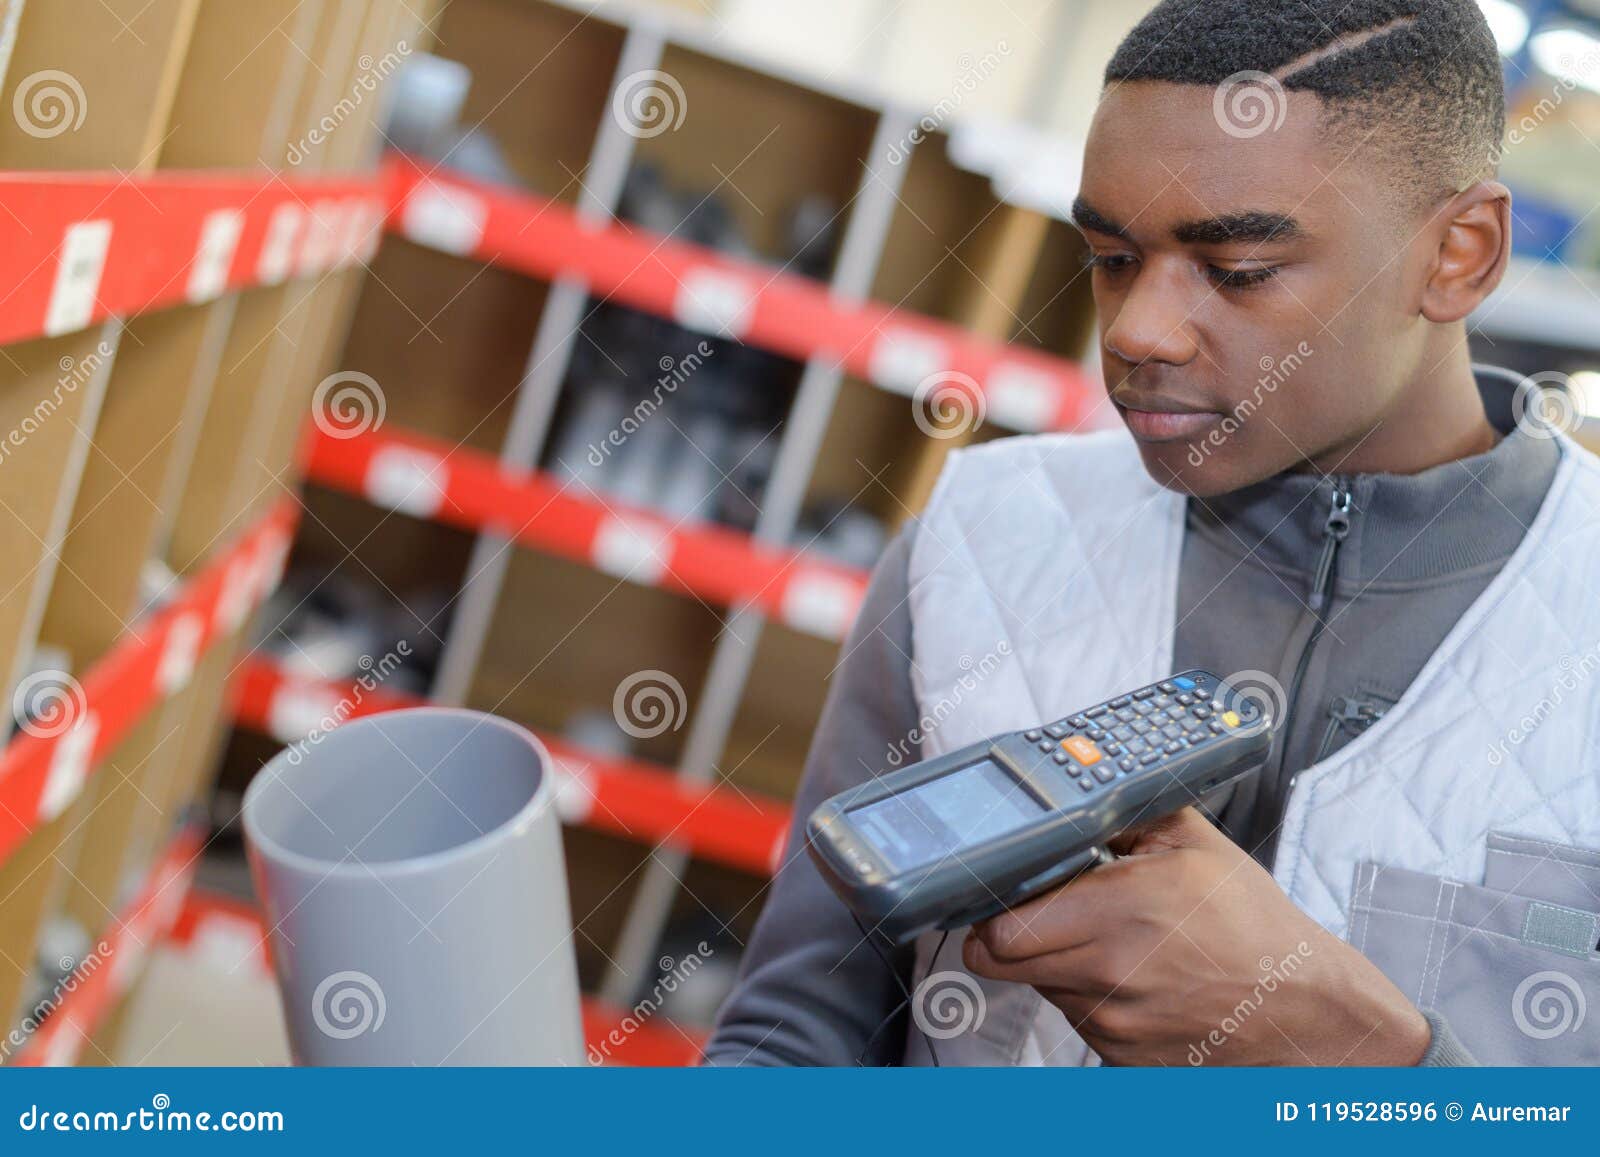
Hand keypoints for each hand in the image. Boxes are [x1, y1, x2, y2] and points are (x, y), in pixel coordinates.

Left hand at [962, 807, 1429, 1065]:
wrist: (1302, 1007)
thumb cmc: (1252, 924)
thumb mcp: (1193, 843)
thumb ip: (1124, 815)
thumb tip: (1071, 800)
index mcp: (1121, 909)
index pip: (1001, 926)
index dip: (994, 905)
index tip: (1006, 890)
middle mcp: (1109, 970)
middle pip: (1000, 960)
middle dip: (1006, 932)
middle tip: (1037, 911)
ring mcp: (1112, 1020)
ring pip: (1036, 985)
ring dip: (1051, 961)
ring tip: (1105, 940)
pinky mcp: (1119, 1055)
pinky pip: (1072, 1016)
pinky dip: (1085, 994)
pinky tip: (1128, 975)